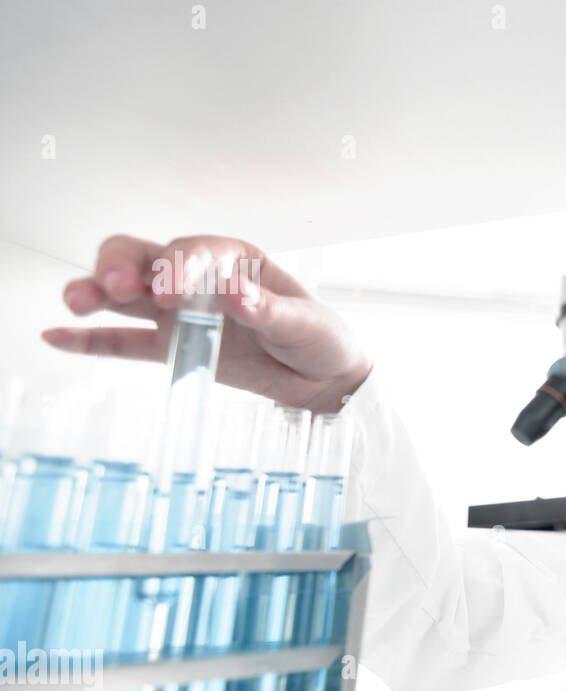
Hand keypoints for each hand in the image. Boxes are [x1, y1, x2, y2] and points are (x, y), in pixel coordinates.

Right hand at [43, 235, 372, 412]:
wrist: (324, 380)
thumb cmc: (320, 340)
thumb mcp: (306, 324)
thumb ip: (270, 311)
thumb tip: (238, 293)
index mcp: (235, 260)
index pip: (195, 252)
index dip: (178, 267)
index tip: (172, 294)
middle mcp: (199, 279)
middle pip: (143, 257)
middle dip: (122, 265)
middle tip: (116, 287)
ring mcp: (179, 312)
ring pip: (124, 293)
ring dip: (96, 292)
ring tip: (77, 302)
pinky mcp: (171, 346)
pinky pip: (123, 341)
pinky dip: (90, 339)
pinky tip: (58, 335)